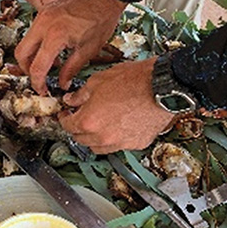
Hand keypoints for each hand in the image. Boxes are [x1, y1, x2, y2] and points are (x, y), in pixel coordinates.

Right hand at [15, 0, 125, 94]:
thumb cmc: (101, 19)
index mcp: (55, 36)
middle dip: (27, 70)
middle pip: (20, 54)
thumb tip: (62, 84)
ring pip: (25, 42)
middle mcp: (43, 24)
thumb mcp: (88, 50)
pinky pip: (33, 32)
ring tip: (52, 65)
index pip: (37, 67)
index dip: (38, 83)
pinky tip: (54, 50)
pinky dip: (38, 44)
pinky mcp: (44, 11)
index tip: (43, 90)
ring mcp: (41, 16)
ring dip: (32, 57)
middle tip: (40, 79)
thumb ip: (71, 69)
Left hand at [59, 58, 173, 152]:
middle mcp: (103, 137)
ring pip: (99, 147)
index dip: (64, 118)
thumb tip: (71, 100)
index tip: (66, 114)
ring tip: (98, 124)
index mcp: (88, 121)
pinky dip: (115, 138)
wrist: (162, 87)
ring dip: (94, 137)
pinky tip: (117, 126)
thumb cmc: (134, 80)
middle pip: (81, 139)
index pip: (67, 126)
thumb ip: (80, 94)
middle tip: (80, 117)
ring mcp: (121, 143)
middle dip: (78, 128)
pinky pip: (120, 145)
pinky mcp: (137, 144)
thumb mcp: (98, 80)